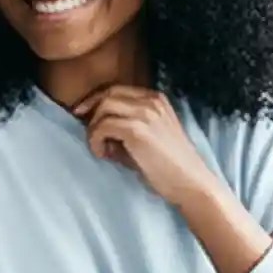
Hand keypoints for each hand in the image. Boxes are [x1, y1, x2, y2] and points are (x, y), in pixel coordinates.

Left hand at [73, 86, 221, 206]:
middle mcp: (151, 101)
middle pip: (108, 93)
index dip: (96, 100)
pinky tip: (103, 154)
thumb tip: (95, 127)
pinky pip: (103, 126)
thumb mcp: (147, 138)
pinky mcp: (137, 129)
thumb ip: (125, 127)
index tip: (82, 114)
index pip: (117, 89)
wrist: (191, 183)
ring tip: (100, 148)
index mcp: (156, 99)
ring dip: (94, 128)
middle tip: (81, 126)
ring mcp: (145, 113)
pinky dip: (96, 140)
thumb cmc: (168, 167)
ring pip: (103, 107)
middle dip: (90, 108)